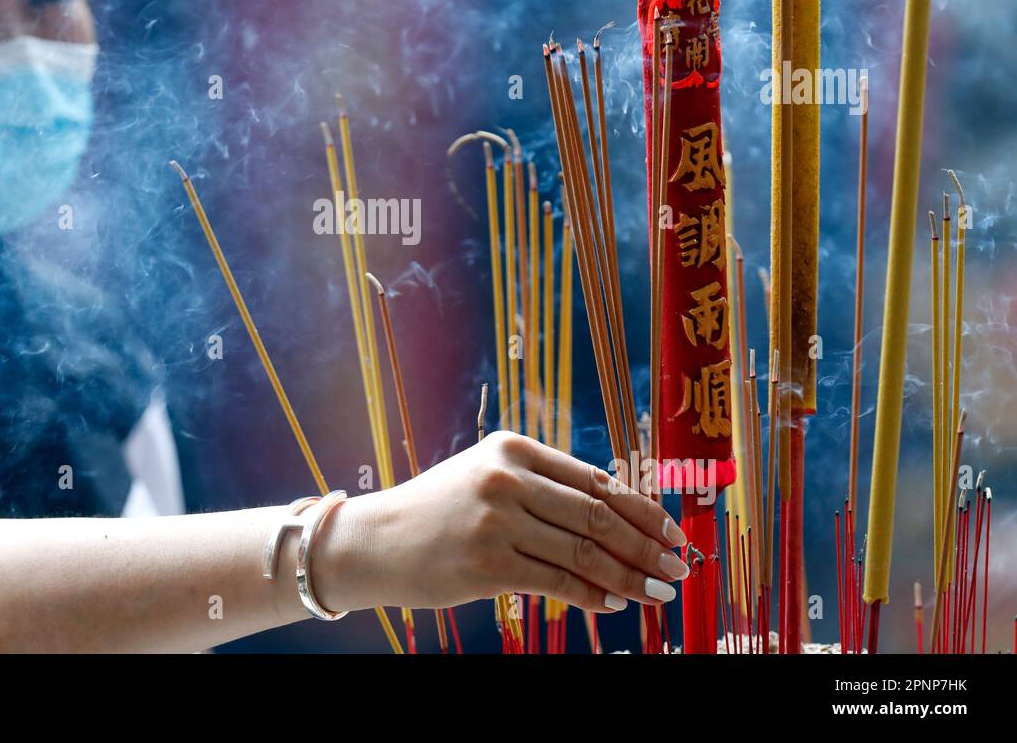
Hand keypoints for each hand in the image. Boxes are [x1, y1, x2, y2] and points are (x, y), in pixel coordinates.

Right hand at [316, 430, 688, 614]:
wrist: (377, 540)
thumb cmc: (440, 510)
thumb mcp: (488, 478)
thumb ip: (546, 488)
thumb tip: (619, 517)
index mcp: (513, 448)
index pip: (595, 479)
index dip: (642, 509)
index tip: (671, 532)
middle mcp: (507, 478)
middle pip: (597, 515)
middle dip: (646, 546)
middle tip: (677, 567)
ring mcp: (496, 520)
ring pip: (583, 551)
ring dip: (628, 576)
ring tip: (657, 592)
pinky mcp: (487, 563)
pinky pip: (557, 581)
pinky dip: (592, 595)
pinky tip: (614, 605)